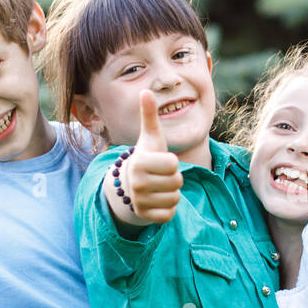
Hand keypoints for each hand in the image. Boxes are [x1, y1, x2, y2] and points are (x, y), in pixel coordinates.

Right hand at [123, 90, 182, 223]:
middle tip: (161, 176)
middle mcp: (136, 184)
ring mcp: (139, 202)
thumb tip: (146, 91)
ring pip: (175, 198)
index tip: (161, 162)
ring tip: (160, 187)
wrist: (130, 183)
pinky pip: (169, 214)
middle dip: (174, 178)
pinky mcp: (145, 216)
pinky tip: (158, 200)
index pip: (173, 164)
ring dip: (172, 193)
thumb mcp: (150, 137)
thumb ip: (149, 115)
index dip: (172, 162)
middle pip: (177, 182)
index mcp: (139, 163)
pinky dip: (168, 208)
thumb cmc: (147, 157)